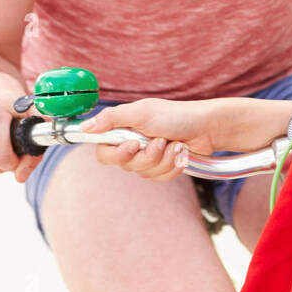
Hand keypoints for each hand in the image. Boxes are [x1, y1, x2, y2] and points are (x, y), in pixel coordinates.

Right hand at [82, 97, 219, 180]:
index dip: (116, 154)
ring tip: (175, 143)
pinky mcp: (163, 167)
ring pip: (146, 174)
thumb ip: (111, 119)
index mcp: (124, 130)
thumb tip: (84, 127)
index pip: (103, 153)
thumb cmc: (176, 115)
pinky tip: (181, 153)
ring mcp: (149, 157)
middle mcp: (134, 145)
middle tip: (162, 140)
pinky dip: (173, 166)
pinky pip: (160, 178)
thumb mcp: (141, 112)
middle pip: (127, 166)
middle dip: (148, 156)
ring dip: (164, 159)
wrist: (207, 127)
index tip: (133, 145)